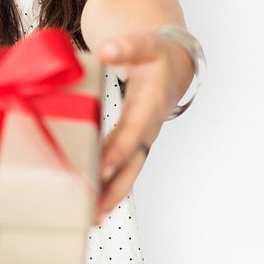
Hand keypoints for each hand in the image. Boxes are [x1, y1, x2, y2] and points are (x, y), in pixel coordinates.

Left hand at [93, 28, 192, 224]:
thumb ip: (126, 46)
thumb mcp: (144, 43)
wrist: (174, 64)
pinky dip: (111, 188)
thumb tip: (107, 49)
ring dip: (111, 197)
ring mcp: (143, 139)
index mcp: (150, 104)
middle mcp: (148, 127)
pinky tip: (94, 206)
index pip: (132, 132)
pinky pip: (124, 170)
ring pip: (129, 173)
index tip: (99, 168)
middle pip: (132, 164)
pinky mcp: (135, 144)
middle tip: (91, 209)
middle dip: (114, 188)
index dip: (117, 151)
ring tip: (88, 219)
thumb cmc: (155, 54)